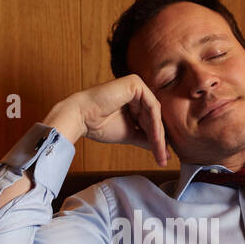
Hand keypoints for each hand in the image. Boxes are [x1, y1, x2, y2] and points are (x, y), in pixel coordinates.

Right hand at [45, 75, 169, 166]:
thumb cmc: (98, 125)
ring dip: (158, 135)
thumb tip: (163, 152)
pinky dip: (155, 124)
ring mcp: (137, 86)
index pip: (151, 121)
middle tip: (163, 159)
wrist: (80, 118)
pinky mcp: (135, 84)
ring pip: (155, 114)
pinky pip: (152, 106)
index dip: (157, 140)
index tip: (162, 158)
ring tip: (159, 152)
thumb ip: (146, 139)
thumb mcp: (129, 134)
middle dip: (160, 140)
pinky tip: (156, 139)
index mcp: (134, 101)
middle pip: (155, 118)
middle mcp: (137, 91)